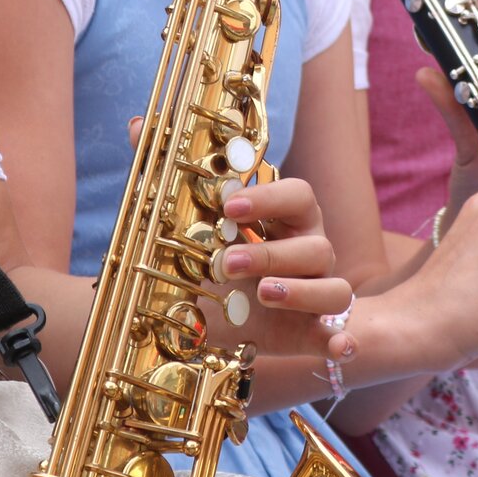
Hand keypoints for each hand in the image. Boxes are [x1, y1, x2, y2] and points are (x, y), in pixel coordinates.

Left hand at [124, 117, 354, 360]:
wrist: (218, 317)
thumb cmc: (212, 259)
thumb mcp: (186, 224)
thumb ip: (166, 176)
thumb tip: (135, 125)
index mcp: (285, 218)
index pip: (297, 194)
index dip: (268, 198)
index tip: (228, 205)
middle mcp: (309, 251)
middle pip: (315, 243)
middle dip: (270, 253)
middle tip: (225, 263)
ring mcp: (316, 291)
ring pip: (334, 287)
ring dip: (301, 291)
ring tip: (263, 296)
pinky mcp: (314, 332)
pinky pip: (339, 335)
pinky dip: (342, 342)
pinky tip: (339, 350)